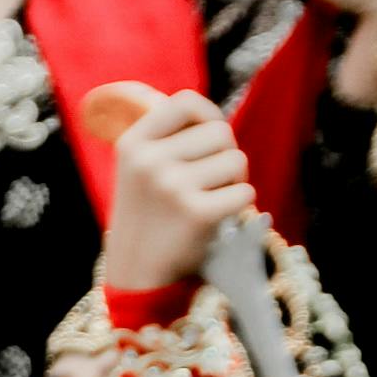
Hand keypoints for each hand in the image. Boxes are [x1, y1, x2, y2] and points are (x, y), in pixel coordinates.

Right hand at [102, 91, 251, 292]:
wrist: (135, 274)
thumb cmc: (146, 217)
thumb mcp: (136, 170)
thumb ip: (164, 138)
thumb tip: (207, 111)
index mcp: (132, 143)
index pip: (186, 102)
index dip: (209, 114)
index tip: (211, 137)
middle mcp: (149, 161)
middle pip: (220, 131)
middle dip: (225, 155)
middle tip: (211, 182)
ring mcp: (172, 187)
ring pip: (237, 160)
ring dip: (234, 180)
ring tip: (212, 200)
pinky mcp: (197, 213)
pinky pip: (245, 193)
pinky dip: (240, 205)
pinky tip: (218, 218)